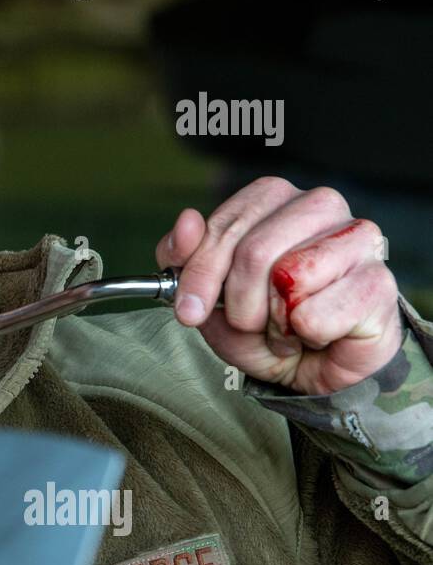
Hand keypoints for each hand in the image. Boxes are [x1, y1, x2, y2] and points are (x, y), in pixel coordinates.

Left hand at [157, 177, 401, 394]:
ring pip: (289, 279)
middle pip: (255, 251)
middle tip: (247, 324)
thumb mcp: (207, 292)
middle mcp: (320, 206)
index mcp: (275, 198)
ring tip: (286, 325)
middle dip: (238, 303)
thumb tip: (187, 220)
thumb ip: (185, 255)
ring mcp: (358, 239)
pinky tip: (317, 333)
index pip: (227, 224)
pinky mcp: (378, 281)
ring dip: (273, 321)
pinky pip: (316, 314)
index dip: (201, 273)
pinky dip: (304, 336)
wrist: (313, 365)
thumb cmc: (261, 320)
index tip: (189, 309)